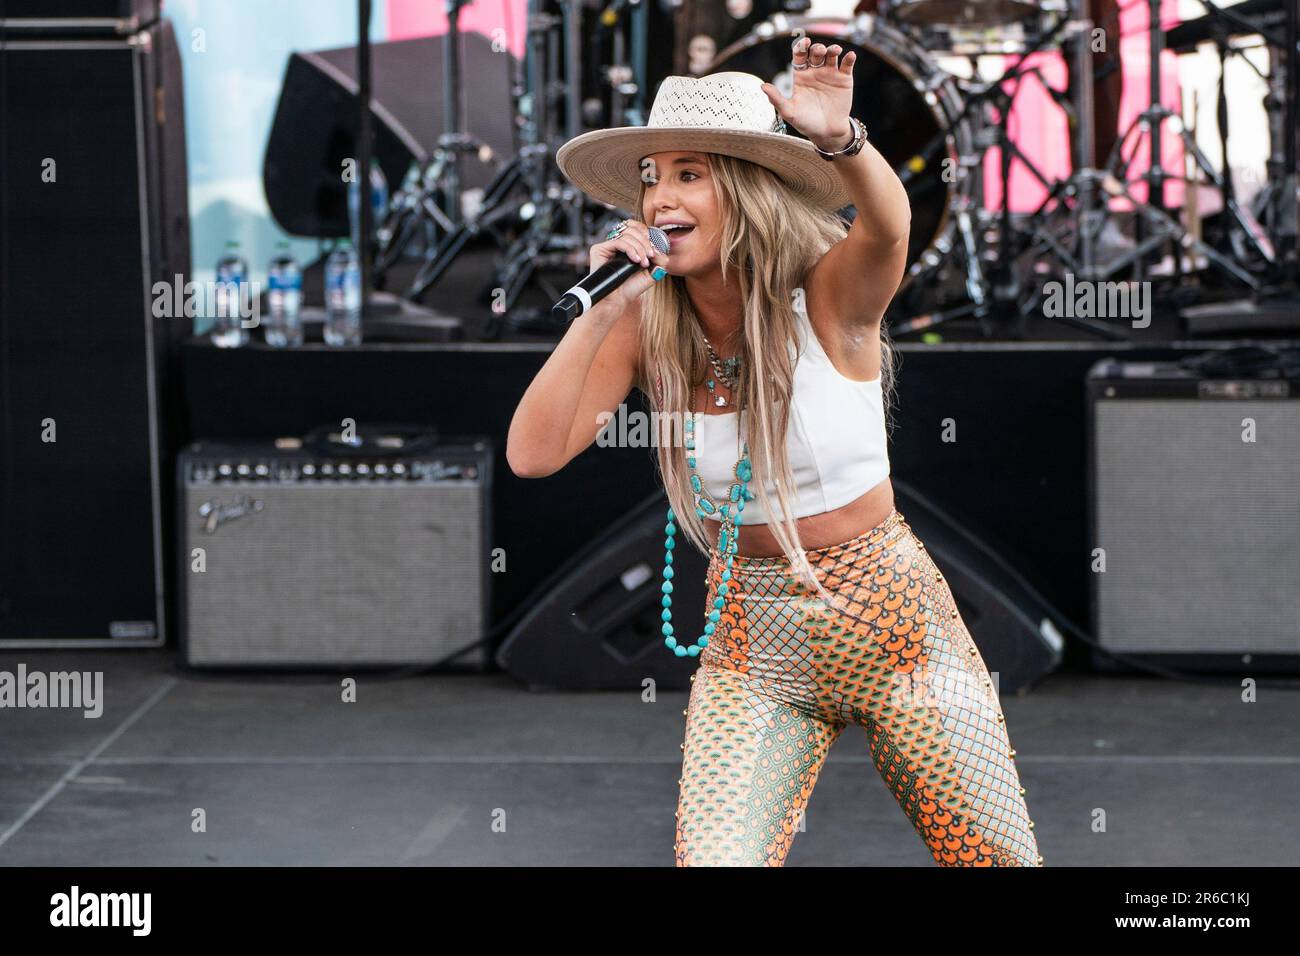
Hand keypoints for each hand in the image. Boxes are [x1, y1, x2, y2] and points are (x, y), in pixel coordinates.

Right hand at [589, 219, 664, 309]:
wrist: (617, 300)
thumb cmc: (630, 288)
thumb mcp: (651, 273)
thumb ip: (659, 261)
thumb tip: (663, 251)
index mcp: (629, 245)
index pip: (639, 230)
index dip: (649, 237)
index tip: (656, 251)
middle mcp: (618, 243)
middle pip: (634, 230)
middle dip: (646, 243)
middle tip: (650, 257)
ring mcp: (608, 245)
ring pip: (627, 234)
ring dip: (639, 247)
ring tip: (642, 262)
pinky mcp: (599, 249)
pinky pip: (618, 241)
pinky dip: (630, 249)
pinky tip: (635, 260)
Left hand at [760, 37, 855, 151]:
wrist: (826, 133)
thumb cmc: (806, 123)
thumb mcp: (789, 112)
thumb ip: (776, 99)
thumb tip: (762, 86)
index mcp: (801, 76)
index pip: (800, 56)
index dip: (801, 46)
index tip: (804, 42)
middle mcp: (815, 72)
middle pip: (815, 53)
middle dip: (817, 48)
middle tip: (819, 51)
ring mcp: (830, 74)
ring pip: (831, 55)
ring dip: (833, 49)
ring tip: (834, 51)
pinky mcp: (844, 79)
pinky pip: (847, 65)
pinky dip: (849, 58)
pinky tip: (849, 56)